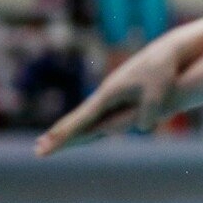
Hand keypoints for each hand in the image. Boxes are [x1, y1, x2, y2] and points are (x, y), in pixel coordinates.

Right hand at [36, 39, 185, 154]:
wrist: (164, 52)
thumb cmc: (161, 71)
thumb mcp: (158, 93)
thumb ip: (148, 112)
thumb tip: (142, 128)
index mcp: (109, 94)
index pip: (82, 119)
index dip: (64, 134)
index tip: (46, 145)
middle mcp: (104, 95)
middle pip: (76, 119)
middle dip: (57, 135)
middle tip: (38, 150)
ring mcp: (109, 96)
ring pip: (83, 118)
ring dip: (66, 131)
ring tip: (48, 142)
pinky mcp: (117, 96)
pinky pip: (95, 117)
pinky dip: (82, 126)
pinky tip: (78, 133)